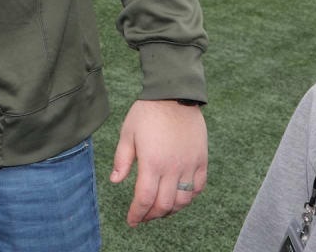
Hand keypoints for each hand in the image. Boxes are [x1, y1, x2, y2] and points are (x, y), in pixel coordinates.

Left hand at [109, 99, 207, 226]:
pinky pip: (198, 187)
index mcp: (152, 163)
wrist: (174, 95)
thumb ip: (122, 160)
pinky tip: (179, 197)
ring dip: (171, 210)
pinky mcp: (201, 160)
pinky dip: (189, 197)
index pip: (144, 198)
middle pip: (165, 205)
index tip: (131, 220)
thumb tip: (115, 181)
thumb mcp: (127, 134)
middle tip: (143, 217)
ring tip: (160, 210)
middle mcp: (173, 168)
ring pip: (183, 200)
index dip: (137, 214)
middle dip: (152, 215)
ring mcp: (190, 165)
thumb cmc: (147, 113)